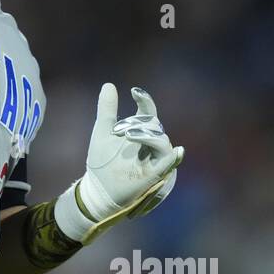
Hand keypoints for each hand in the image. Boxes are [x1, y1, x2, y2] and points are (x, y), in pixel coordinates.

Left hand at [54, 83, 183, 244]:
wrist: (97, 189)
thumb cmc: (102, 162)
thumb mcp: (102, 133)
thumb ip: (107, 110)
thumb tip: (109, 85)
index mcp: (138, 131)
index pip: (147, 112)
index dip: (145, 100)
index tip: (134, 92)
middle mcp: (149, 143)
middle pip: (154, 125)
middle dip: (138, 124)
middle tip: (119, 130)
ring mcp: (153, 158)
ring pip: (161, 140)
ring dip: (147, 135)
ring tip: (128, 135)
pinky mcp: (155, 174)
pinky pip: (168, 163)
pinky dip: (172, 156)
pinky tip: (176, 151)